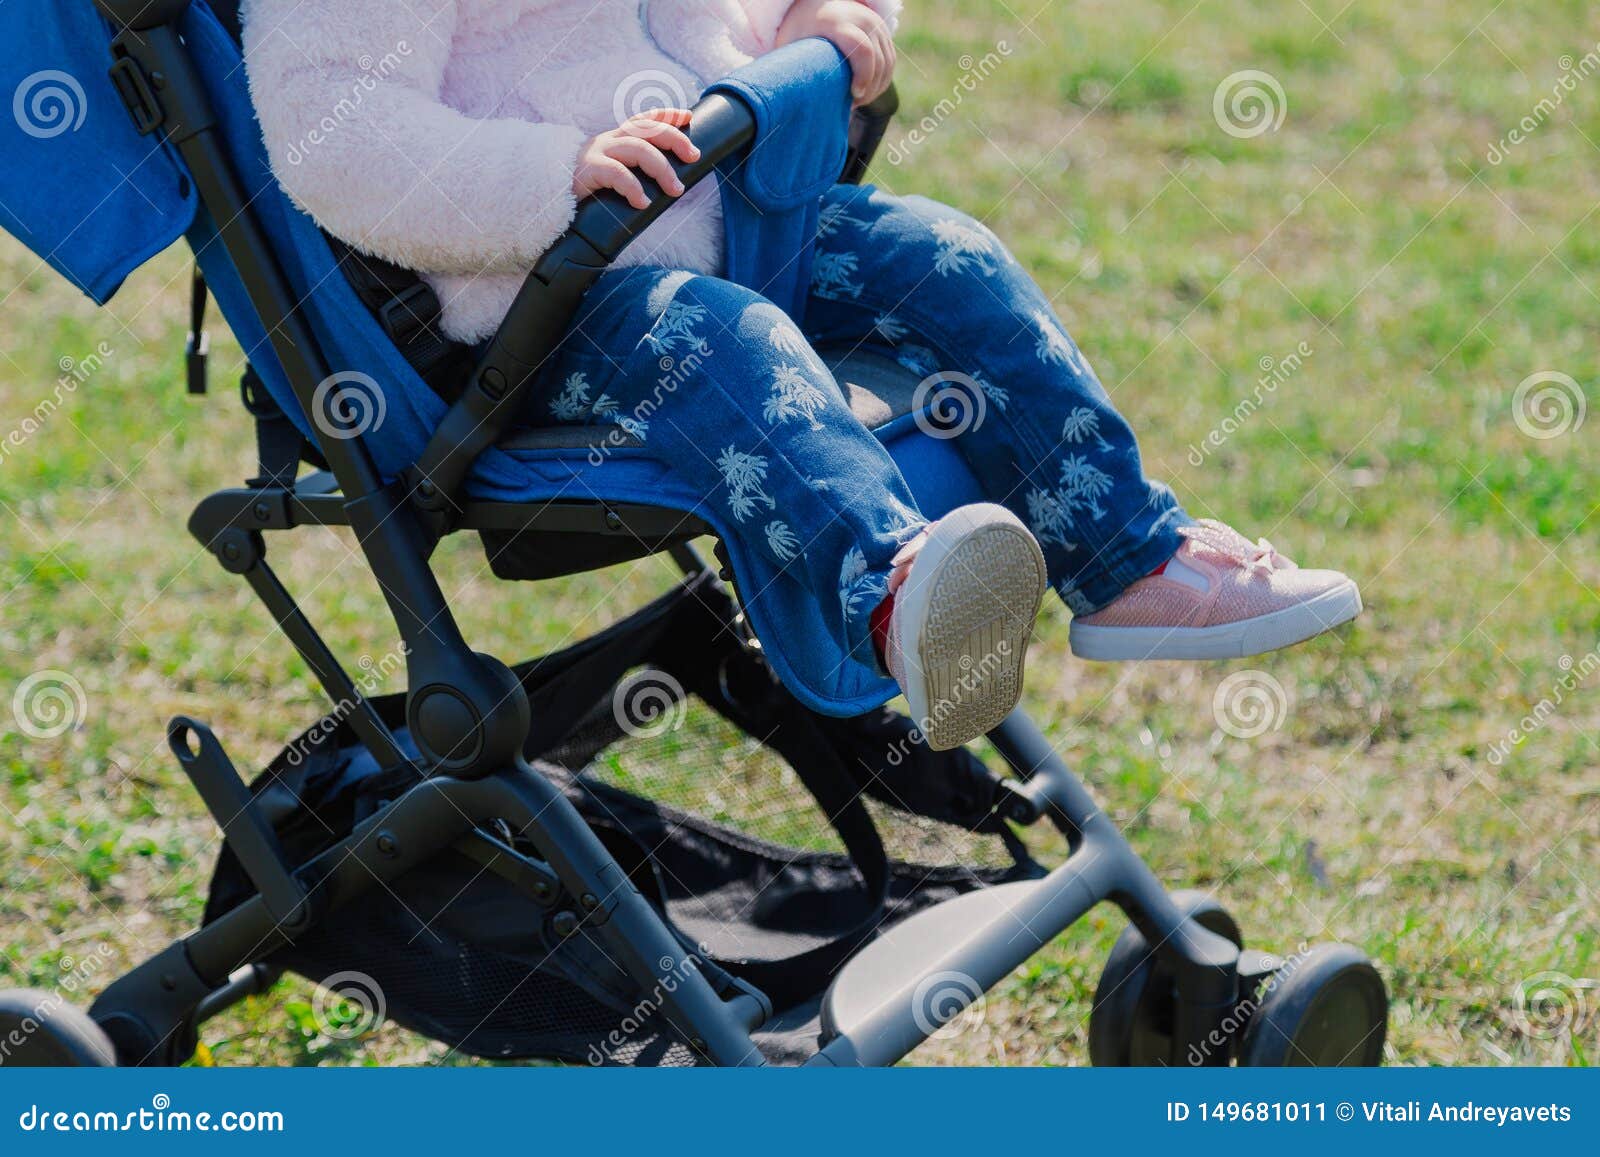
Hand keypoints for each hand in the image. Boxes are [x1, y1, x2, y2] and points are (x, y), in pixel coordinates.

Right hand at [573, 109, 700, 209]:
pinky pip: (616, 174)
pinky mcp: (588, 171)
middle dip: (675, 140)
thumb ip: (632, 172)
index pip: (644, 119)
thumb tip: (669, 186)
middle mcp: (609, 140)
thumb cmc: (587, 190)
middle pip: (648, 130)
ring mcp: (598, 153)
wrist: (547, 196)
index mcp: (616, 139)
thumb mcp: (612, 174)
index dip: (667, 115)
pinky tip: (642, 203)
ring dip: (662, 169)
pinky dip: (634, 188)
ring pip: (638, 149)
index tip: (689, 116)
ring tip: (675, 190)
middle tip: (694, 158)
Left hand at [776, 0, 895, 104]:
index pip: (862, 50)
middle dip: (870, 88)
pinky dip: (882, 79)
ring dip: (877, 86)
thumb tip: (797, 106)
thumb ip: (797, 69)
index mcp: (835, 21)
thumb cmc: (798, 31)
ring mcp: (874, 21)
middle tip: (853, 103)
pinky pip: (890, 59)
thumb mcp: (792, 46)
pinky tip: (867, 90)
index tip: (853, 96)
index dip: (863, 76)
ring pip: (888, 61)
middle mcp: (860, 17)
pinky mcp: (882, 29)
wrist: (813, 5)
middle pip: (878, 59)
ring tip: (858, 100)